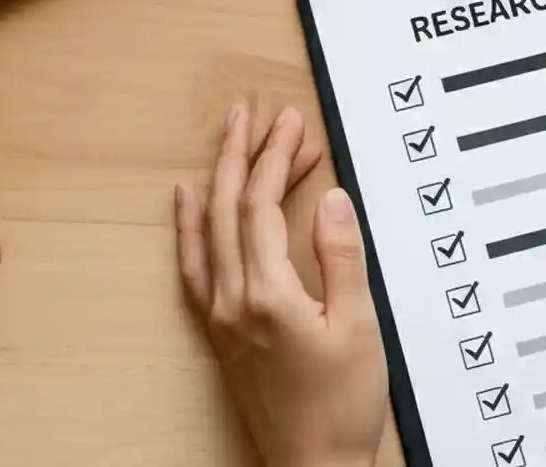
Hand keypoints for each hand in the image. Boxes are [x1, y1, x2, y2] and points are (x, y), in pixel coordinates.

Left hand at [174, 104, 387, 466]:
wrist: (315, 466)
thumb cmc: (342, 406)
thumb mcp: (358, 326)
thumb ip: (341, 257)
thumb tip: (329, 198)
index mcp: (269, 295)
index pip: (261, 207)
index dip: (274, 159)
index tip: (288, 124)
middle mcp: (233, 302)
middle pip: (228, 210)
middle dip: (242, 155)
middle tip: (255, 114)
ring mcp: (221, 318)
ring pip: (208, 231)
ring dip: (218, 181)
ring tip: (228, 140)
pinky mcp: (220, 333)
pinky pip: (194, 266)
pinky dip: (188, 229)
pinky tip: (187, 205)